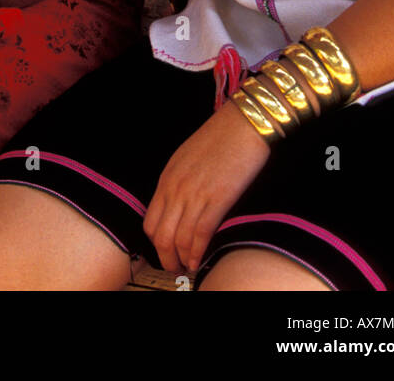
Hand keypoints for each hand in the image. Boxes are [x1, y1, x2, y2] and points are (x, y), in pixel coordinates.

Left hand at [143, 99, 271, 274]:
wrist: (244, 123)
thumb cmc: (220, 138)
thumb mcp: (188, 158)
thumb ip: (180, 182)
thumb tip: (180, 208)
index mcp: (167, 178)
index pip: (149, 222)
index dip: (156, 244)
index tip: (166, 254)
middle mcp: (175, 188)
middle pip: (159, 236)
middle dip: (166, 259)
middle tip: (176, 268)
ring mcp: (194, 194)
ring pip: (178, 240)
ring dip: (181, 260)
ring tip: (188, 268)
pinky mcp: (216, 198)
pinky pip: (200, 234)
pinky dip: (197, 253)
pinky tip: (199, 261)